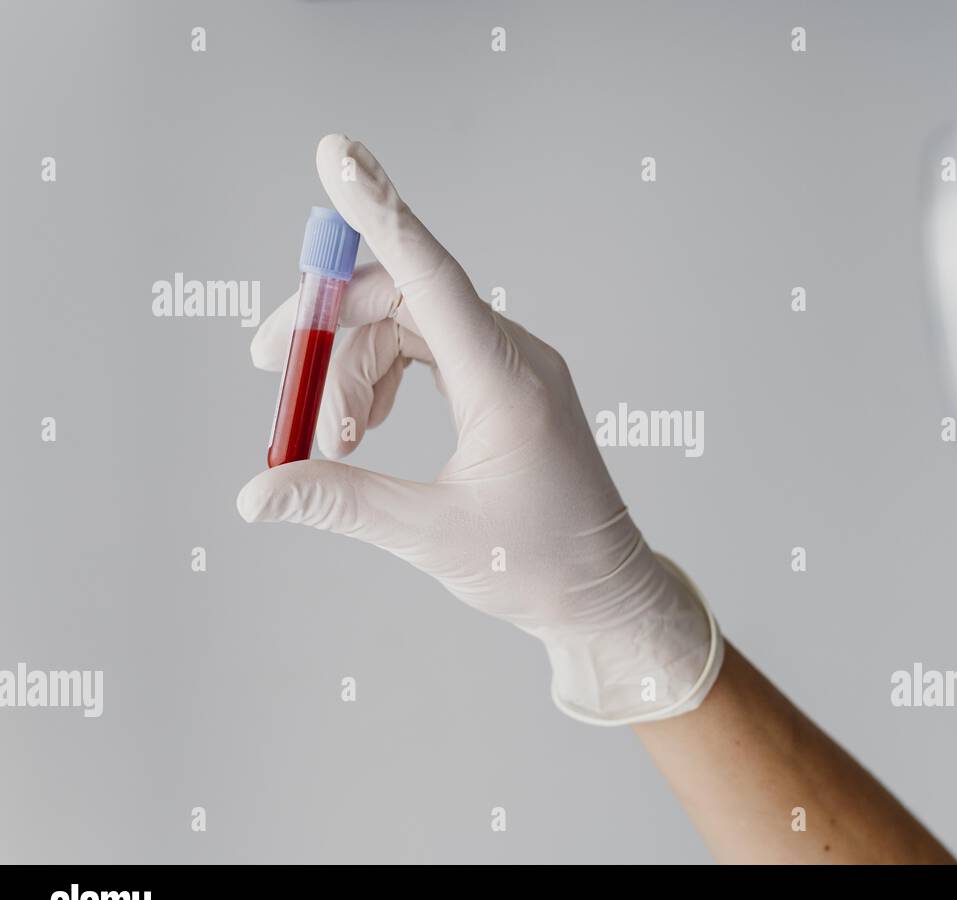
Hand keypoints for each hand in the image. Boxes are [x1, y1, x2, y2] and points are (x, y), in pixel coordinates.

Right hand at [237, 135, 721, 723]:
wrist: (605, 593)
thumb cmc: (539, 566)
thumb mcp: (430, 536)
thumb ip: (339, 501)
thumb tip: (256, 492)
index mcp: (505, 380)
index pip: (431, 275)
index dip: (379, 212)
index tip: (336, 153)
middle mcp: (513, 356)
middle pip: (401, 297)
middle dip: (329, 330)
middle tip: (277, 380)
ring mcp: (512, 367)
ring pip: (408, 325)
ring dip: (352, 367)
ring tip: (330, 441)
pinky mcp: (506, 385)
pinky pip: (430, 350)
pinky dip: (383, 377)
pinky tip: (363, 428)